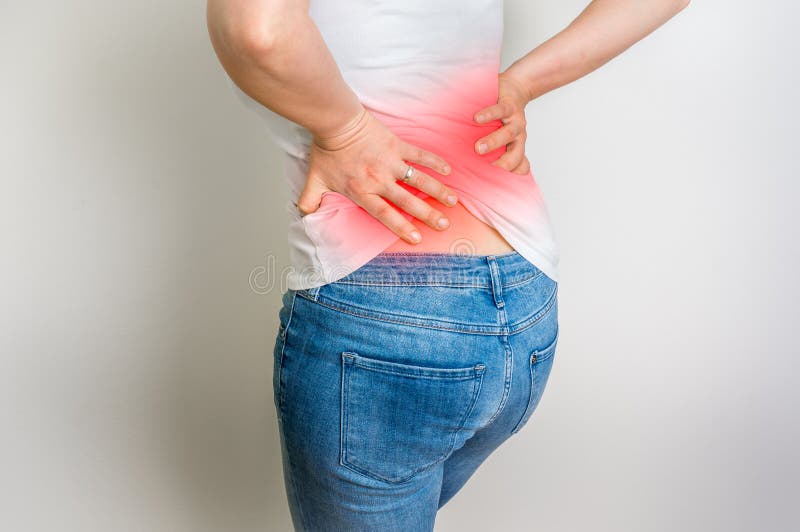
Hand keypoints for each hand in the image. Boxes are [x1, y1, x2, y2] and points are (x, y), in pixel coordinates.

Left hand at [298, 107, 457, 243]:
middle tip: (443, 225)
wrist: (336, 122)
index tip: (417, 238)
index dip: (402, 228)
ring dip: (438, 191)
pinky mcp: (397, 146)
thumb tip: (305, 217)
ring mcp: (391, 162)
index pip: (385, 215)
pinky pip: (420, 155)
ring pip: (419, 180)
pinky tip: (448, 170)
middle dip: (427, 215)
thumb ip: (310, 201)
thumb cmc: (326, 151)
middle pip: (408, 202)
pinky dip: (434, 162)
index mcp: (363, 192)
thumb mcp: (314, 180)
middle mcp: (380, 180)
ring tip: (453, 201)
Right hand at [472, 72, 531, 174]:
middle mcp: (518, 137)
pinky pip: (500, 110)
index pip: (520, 168)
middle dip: (502, 164)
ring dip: (494, 141)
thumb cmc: (502, 118)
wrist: (515, 89)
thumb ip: (492, 153)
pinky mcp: (509, 105)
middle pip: (515, 155)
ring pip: (509, 133)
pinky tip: (477, 118)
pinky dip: (488, 115)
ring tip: (478, 148)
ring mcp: (515, 120)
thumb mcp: (500, 137)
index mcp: (516, 148)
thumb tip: (470, 172)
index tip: (493, 185)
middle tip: (485, 171)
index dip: (511, 177)